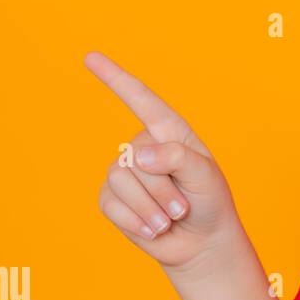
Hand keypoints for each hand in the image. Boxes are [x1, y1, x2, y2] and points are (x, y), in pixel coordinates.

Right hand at [86, 51, 246, 277]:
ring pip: (123, 182)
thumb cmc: (208, 202)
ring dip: (153, 208)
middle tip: (184, 207)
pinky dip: (137, 222)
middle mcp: (143, 148)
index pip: (141, 100)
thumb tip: (136, 156)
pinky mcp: (111, 199)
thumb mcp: (205, 175)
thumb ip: (176, 158)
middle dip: (164, 190)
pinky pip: (113, 206)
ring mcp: (124, 173)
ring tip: (171, 218)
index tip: (90, 57)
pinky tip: (154, 229)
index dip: (115, 78)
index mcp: (169, 133)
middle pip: (137, 160)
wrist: (201, 242)